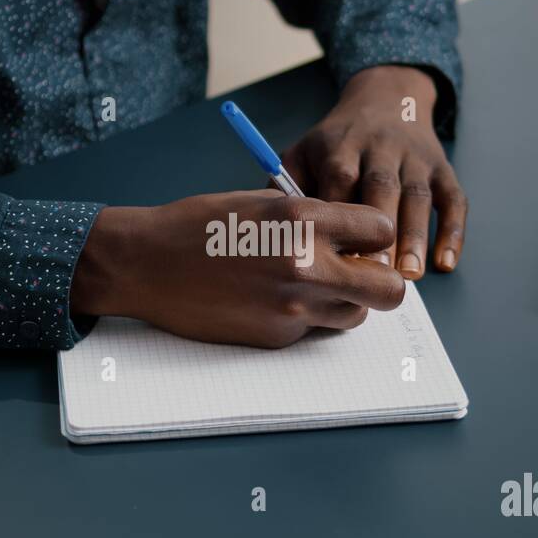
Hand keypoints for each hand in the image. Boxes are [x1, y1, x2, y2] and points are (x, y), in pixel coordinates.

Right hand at [71, 190, 405, 347]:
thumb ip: (315, 217)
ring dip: (346, 301)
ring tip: (312, 284)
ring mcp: (293, 307)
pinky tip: (274, 298)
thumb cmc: (199, 225)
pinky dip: (307, 316)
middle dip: (382, 279)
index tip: (363, 237)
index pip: (381, 230)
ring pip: (357, 314)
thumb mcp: (264, 201)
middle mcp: (306, 266)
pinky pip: (315, 329)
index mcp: (303, 220)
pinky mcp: (277, 336)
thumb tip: (353, 235)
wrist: (148, 265)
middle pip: (389, 288)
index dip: (375, 233)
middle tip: (361, 271)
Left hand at [282, 65, 466, 278]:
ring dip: (416, 236)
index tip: (331, 255)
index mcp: (340, 145)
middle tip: (374, 272)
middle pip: (382, 186)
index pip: (339, 177)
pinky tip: (446, 264)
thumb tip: (270, 235)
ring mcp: (414, 158)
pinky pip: (453, 199)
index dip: (339, 215)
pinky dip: (452, 231)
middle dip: (380, 228)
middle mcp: (380, 147)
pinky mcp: (442, 168)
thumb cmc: (336, 142)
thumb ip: (283, 188)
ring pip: (418, 195)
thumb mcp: (302, 152)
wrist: (386, 98)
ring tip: (409, 275)